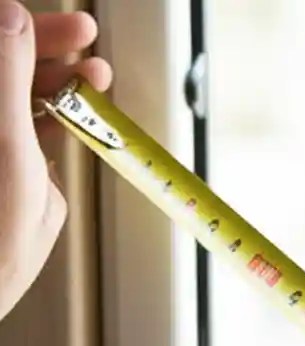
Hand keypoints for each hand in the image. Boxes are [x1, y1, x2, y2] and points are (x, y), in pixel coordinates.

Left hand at [0, 1, 111, 321]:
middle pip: (6, 70)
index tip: (77, 27)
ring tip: (94, 84)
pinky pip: (19, 128)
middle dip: (49, 54)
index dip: (32, 29)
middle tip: (91, 51)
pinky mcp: (0, 169)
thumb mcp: (8, 146)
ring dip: (55, 86)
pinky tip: (73, 116)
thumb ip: (8, 77)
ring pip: (14, 97)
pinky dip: (47, 117)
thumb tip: (11, 17)